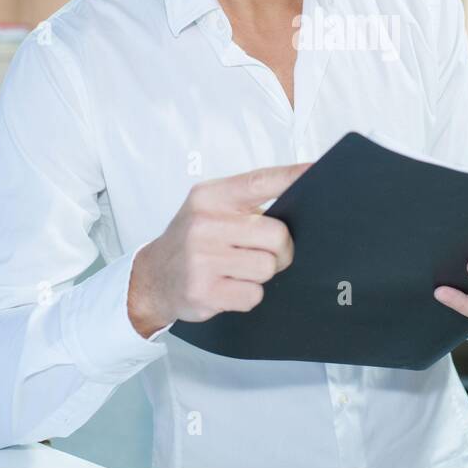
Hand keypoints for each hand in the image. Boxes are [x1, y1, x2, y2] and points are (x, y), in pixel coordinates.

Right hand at [127, 163, 308, 336]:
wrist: (152, 277)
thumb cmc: (191, 240)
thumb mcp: (208, 208)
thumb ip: (244, 203)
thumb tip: (296, 200)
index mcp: (210, 197)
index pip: (259, 181)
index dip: (291, 177)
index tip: (315, 171)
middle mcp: (204, 224)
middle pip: (277, 235)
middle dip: (281, 250)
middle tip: (266, 253)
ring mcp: (202, 259)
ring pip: (268, 268)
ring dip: (261, 274)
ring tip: (239, 270)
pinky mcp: (204, 291)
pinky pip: (253, 295)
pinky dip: (247, 295)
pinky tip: (227, 287)